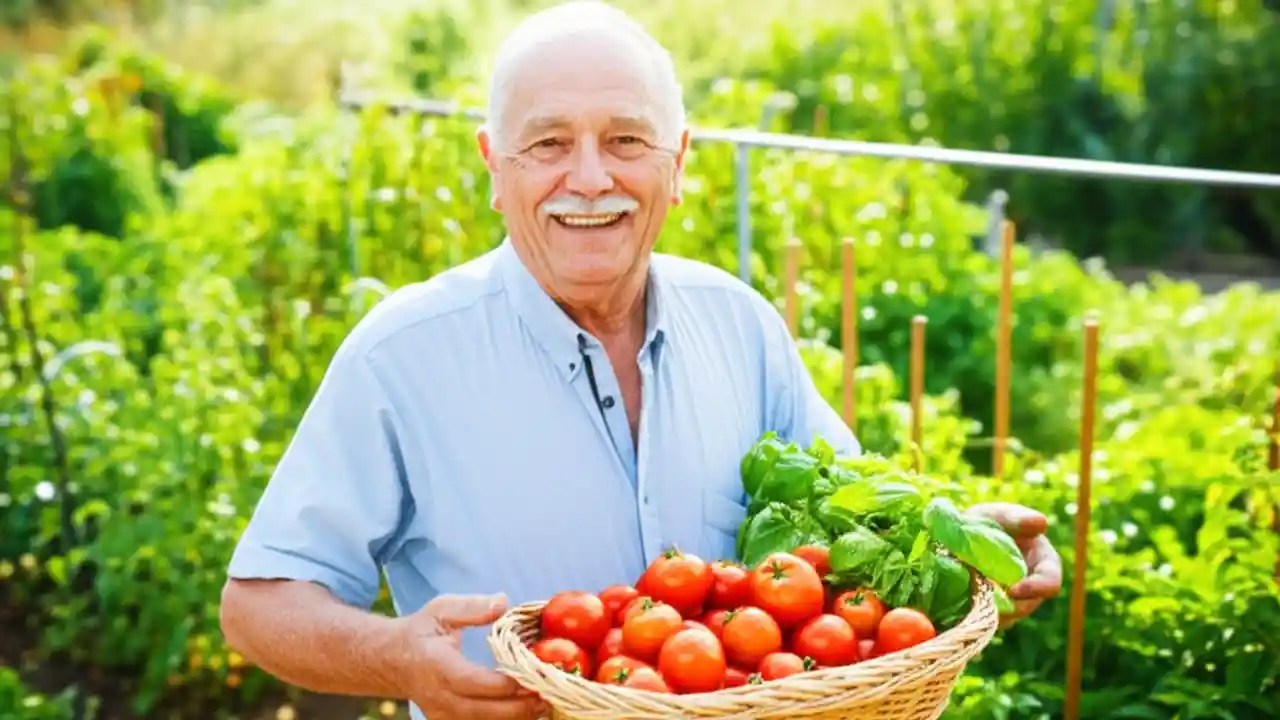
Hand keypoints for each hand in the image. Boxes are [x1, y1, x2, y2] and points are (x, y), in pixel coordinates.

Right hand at [395, 593, 546, 719]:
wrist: (393, 660)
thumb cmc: (421, 632)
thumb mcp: (441, 609)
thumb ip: (471, 607)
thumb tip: (503, 602)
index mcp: (436, 665)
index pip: (471, 682)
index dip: (502, 684)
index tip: (531, 676)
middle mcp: (437, 696)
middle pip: (481, 711)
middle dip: (517, 707)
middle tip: (547, 696)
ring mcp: (441, 714)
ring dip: (514, 717)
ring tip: (543, 705)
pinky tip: (526, 710)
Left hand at [965, 502, 1062, 628]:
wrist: (962, 537)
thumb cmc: (990, 522)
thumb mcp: (1000, 515)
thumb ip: (1017, 518)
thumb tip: (1040, 522)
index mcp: (1044, 564)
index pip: (1050, 582)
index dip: (1036, 588)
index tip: (1014, 589)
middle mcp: (1031, 589)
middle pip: (1025, 606)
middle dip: (1007, 606)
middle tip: (983, 597)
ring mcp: (1011, 603)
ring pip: (1004, 617)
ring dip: (987, 610)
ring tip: (967, 595)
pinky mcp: (990, 611)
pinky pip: (984, 620)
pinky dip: (973, 613)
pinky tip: (958, 601)